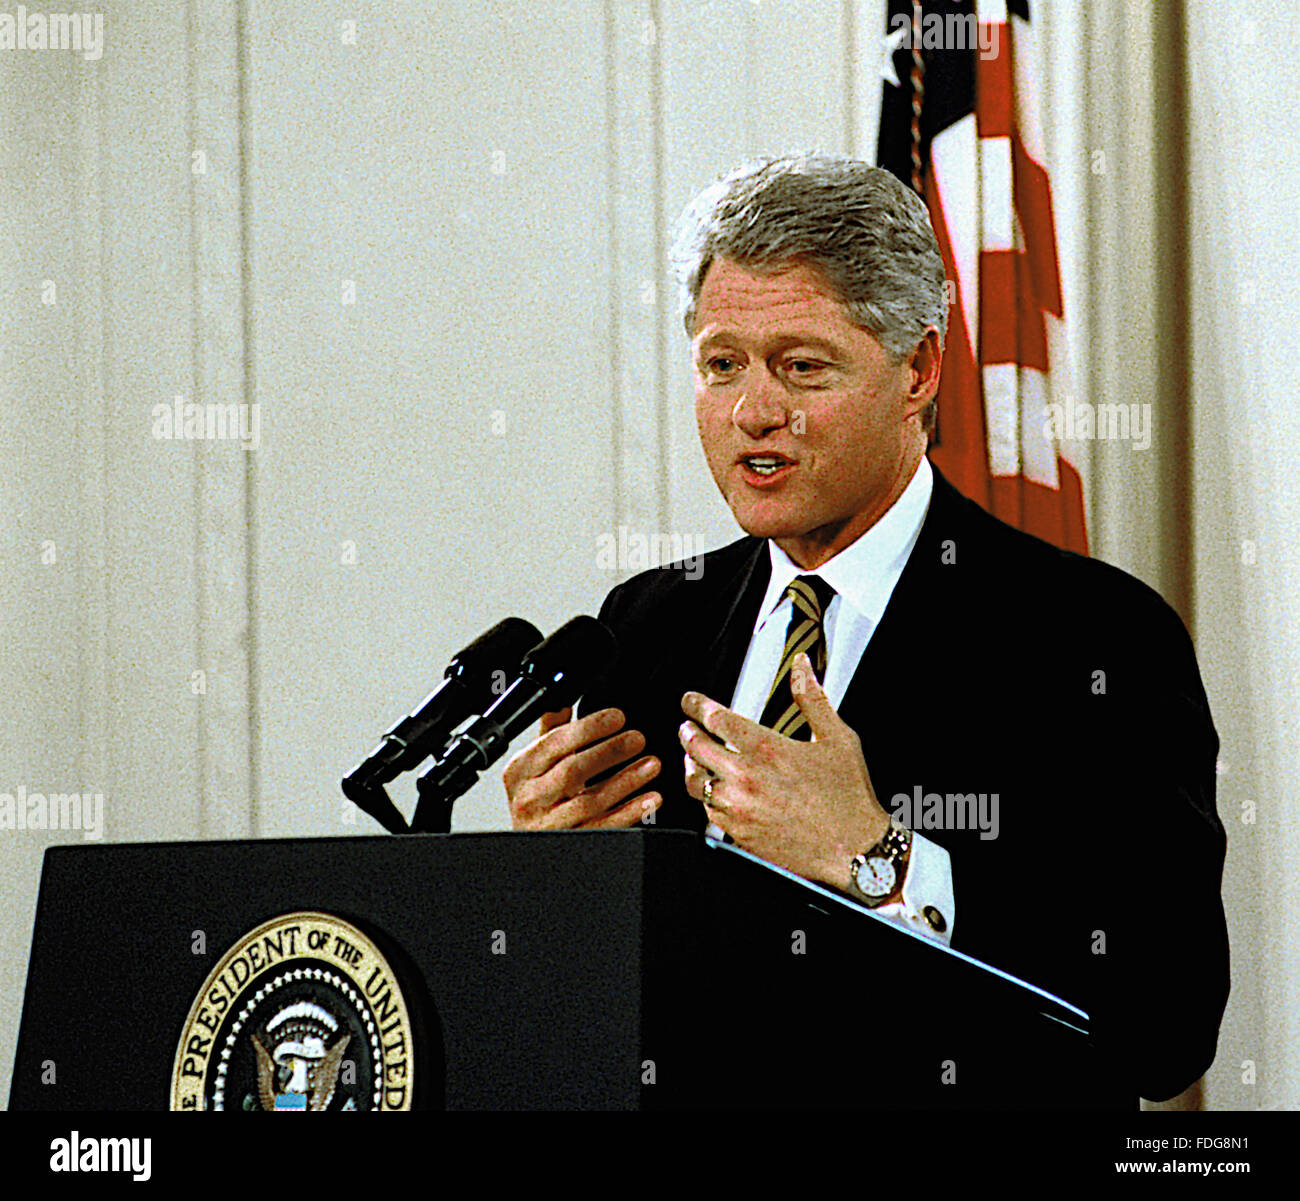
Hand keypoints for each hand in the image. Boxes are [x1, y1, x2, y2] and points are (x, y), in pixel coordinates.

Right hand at [504, 706, 662, 829]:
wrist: (529, 848)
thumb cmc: (536, 798)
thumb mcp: (535, 763)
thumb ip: (550, 732)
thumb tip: (563, 698)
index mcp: (521, 771)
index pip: (554, 743)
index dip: (588, 728)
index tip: (617, 717)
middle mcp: (530, 798)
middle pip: (573, 771)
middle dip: (609, 752)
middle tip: (638, 738)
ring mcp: (549, 824)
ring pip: (591, 801)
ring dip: (626, 781)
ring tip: (652, 764)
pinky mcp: (570, 844)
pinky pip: (604, 827)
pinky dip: (629, 813)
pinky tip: (649, 799)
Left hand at [679, 652, 890, 889]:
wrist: (855, 850)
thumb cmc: (849, 797)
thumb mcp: (837, 738)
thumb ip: (812, 698)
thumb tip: (801, 667)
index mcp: (767, 750)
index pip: (715, 718)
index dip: (696, 705)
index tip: (691, 701)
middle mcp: (746, 779)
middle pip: (695, 747)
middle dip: (687, 732)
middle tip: (687, 727)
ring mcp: (739, 809)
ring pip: (695, 783)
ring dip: (692, 766)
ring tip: (696, 759)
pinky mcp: (739, 835)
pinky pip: (708, 812)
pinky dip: (706, 798)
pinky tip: (715, 791)